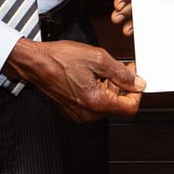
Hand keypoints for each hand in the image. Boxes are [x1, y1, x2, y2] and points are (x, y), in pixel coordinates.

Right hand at [4, 37, 145, 121]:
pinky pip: (93, 105)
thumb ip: (122, 73)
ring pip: (106, 105)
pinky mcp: (73, 111)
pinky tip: (90, 77)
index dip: (136, 91)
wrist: (35, 63)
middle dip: (122, 87)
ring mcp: (79, 114)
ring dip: (109, 88)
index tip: (135, 79)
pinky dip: (96, 92)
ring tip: (99, 71)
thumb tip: (138, 83)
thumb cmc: (59, 59)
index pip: (131, 107)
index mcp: (97, 102)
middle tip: (118, 68)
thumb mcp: (98, 58)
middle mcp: (88, 114)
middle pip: (118, 106)